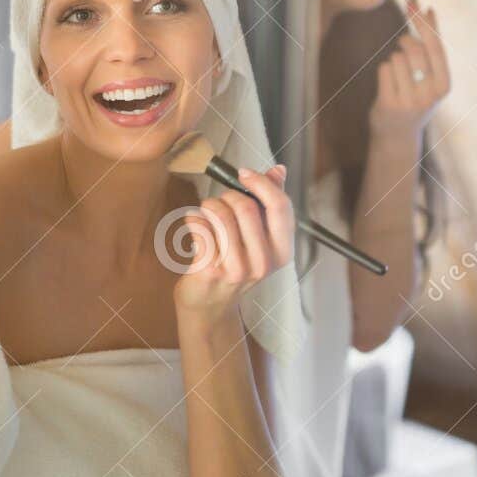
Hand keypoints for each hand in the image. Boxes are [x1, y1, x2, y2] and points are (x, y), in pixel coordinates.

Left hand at [173, 166, 293, 325]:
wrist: (210, 305)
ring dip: (209, 206)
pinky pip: (200, 226)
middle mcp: (264, 263)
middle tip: (219, 203)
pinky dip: (194, 219)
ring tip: (206, 214)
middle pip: (246, 207)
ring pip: (220, 214)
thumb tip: (279, 170)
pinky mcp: (210, 270)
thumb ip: (269, 204)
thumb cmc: (235, 264)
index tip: (243, 173)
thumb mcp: (259, 240)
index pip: (280, 206)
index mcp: (282, 252)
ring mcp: (237, 269)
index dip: (260, 182)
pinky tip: (195, 226)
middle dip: (227, 196)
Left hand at [369, 3, 449, 137]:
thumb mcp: (430, 77)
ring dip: (394, 60)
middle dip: (406, 40)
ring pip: (397, 58)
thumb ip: (430, 48)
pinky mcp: (390, 104)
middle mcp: (430, 94)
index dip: (424, 23)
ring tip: (398, 77)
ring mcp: (409, 100)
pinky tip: (389, 86)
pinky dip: (385, 71)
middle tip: (403, 43)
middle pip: (414, 49)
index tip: (415, 3)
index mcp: (444, 85)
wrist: (399, 136)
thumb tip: (429, 9)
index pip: (435, 47)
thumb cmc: (416, 98)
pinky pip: (384, 69)